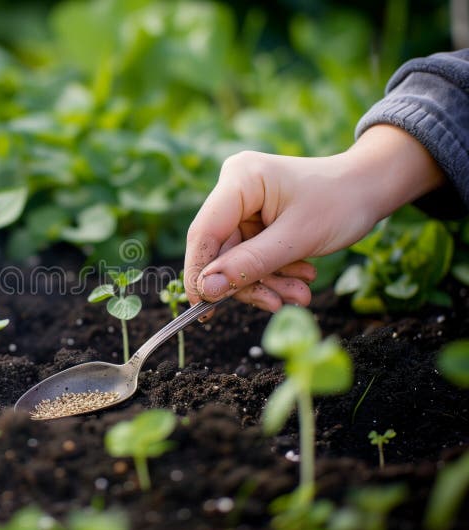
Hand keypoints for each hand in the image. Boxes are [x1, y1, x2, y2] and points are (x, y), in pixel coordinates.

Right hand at [184, 125, 444, 314]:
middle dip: (249, 281)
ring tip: (299, 295)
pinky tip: (299, 280)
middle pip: (222, 249)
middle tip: (277, 305)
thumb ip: (249, 265)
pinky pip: (252, 255)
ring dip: (267, 281)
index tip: (204, 308)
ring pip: (238, 258)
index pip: (205, 232)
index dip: (200, 272)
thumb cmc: (340, 201)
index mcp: (240, 180)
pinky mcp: (254, 219)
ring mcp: (244, 205)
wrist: (370, 187)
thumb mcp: (297, 239)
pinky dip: (274, 272)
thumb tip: (207, 290)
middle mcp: (234, 189)